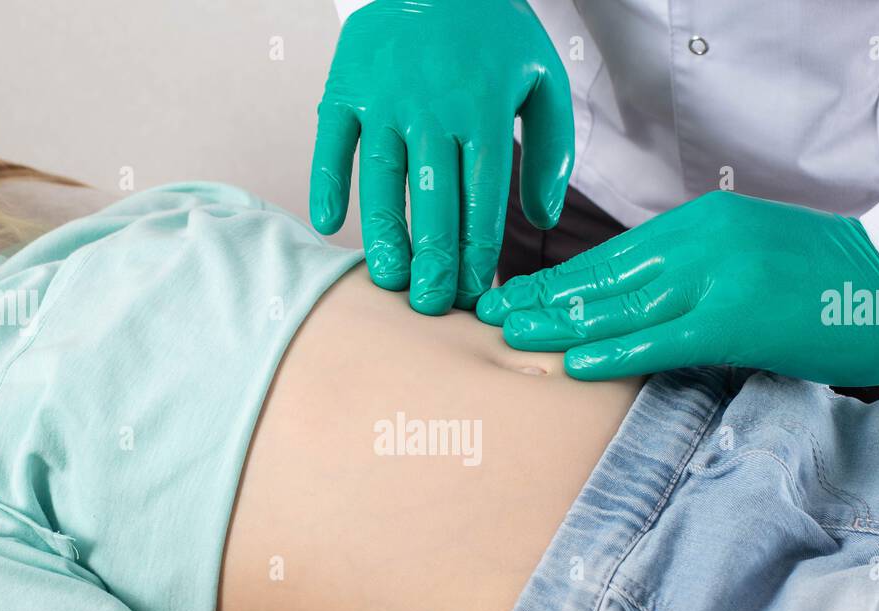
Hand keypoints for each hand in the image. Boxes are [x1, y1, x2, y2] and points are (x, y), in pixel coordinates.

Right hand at [309, 0, 573, 314]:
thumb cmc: (496, 36)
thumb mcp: (543, 81)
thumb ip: (551, 151)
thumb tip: (542, 220)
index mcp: (484, 114)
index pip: (480, 205)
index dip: (477, 258)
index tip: (473, 296)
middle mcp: (432, 111)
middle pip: (431, 206)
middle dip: (432, 266)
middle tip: (430, 307)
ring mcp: (383, 101)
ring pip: (382, 184)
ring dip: (383, 238)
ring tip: (388, 282)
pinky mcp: (345, 89)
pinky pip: (332, 145)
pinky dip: (326, 184)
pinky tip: (328, 224)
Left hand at [476, 191, 878, 385]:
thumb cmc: (828, 281)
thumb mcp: (750, 259)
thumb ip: (694, 275)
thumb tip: (638, 310)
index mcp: (700, 223)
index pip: (613, 256)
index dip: (561, 280)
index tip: (517, 297)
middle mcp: (700, 240)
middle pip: (604, 276)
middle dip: (545, 300)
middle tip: (490, 319)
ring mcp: (717, 275)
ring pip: (621, 305)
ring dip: (562, 325)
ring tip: (512, 340)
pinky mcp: (737, 317)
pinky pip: (661, 338)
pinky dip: (616, 351)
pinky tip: (575, 364)